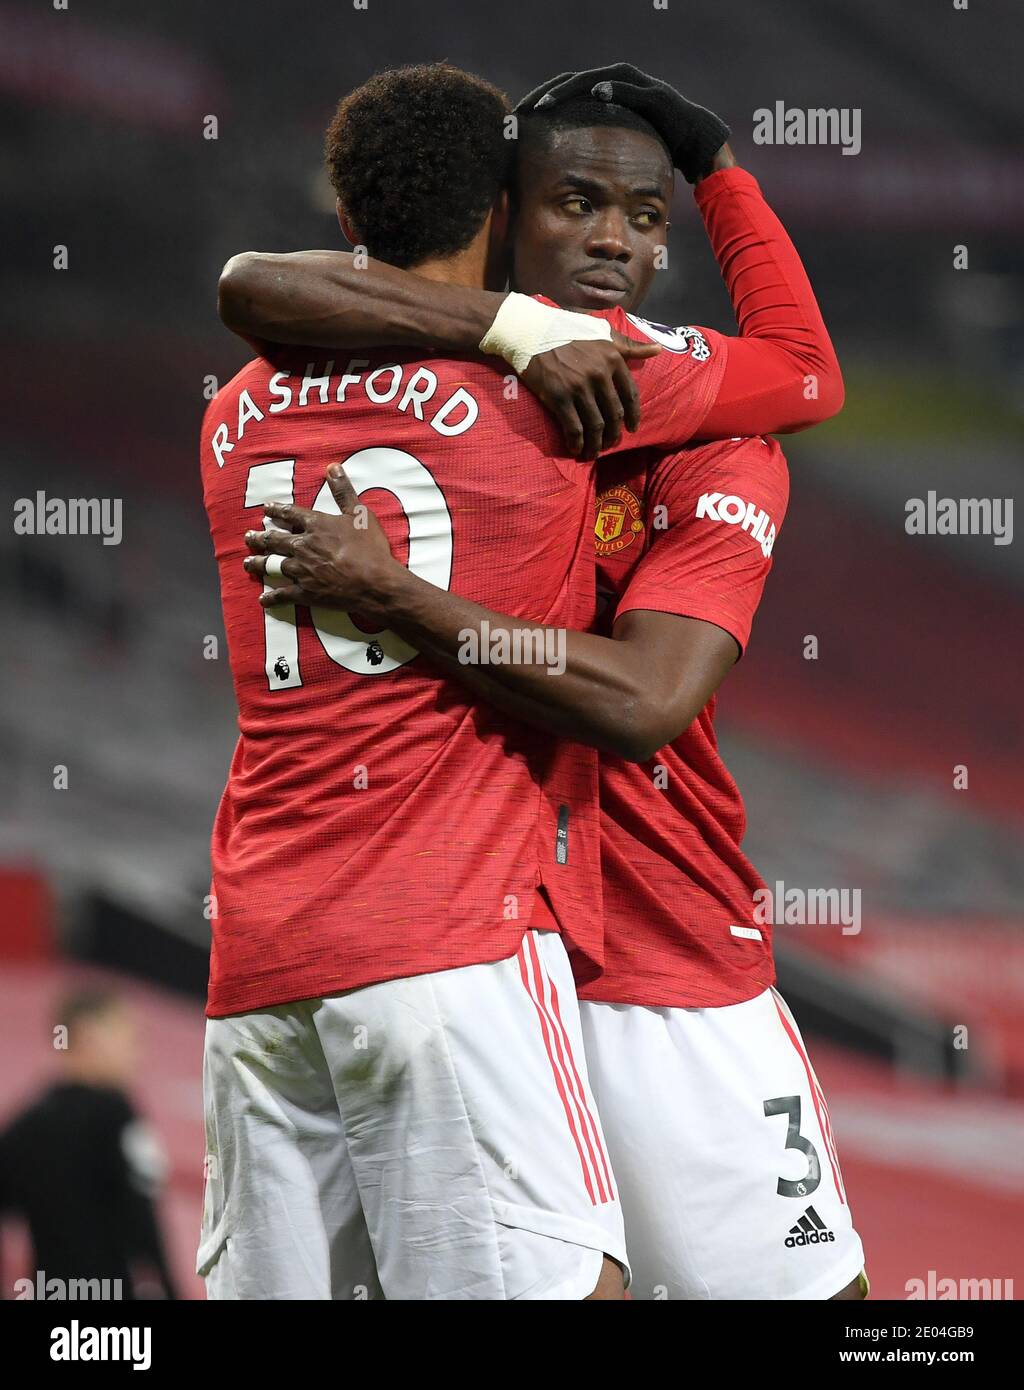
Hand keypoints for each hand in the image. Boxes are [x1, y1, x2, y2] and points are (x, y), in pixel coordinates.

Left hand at [243, 464, 399, 618]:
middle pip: (274, 539)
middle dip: (259, 538)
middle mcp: (303, 546)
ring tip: (247, 563)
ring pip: (272, 565)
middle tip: (248, 537)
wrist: (374, 582)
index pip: (290, 514)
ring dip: (258, 563)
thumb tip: (332, 467)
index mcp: (316, 525)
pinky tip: (262, 599)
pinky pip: (283, 594)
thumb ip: (343, 491)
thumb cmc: (370, 548)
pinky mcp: (305, 592)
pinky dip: (272, 597)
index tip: (266, 508)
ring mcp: (301, 570)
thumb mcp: (360, 514)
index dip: (277, 510)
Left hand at [516, 64, 729, 183]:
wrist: (699, 149)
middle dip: (549, 93)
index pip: (567, 94)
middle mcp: (619, 85)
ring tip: (549, 102)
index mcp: (605, 98)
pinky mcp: (656, 94)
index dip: (544, 102)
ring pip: (596, 79)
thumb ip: (594, 157)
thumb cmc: (656, 155)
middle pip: (575, 81)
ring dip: (571, 89)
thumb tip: (565, 180)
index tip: (521, 117)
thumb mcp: (617, 157)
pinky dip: (612, 89)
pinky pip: (630, 88)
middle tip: (526, 107)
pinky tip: (595, 94)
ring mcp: (638, 86)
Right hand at [521, 330, 659, 460]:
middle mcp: (599, 374)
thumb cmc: (568, 329)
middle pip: (614, 414)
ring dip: (597, 444)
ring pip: (596, 425)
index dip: (633, 416)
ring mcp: (579, 388)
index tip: (632, 428)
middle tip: (611, 443)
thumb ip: (629, 345)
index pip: (630, 395)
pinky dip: (578, 442)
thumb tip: (658, 349)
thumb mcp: (602, 332)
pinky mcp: (559, 398)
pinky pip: (574, 428)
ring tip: (595, 452)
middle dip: (614, 434)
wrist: (532, 332)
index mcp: (613, 358)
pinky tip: (577, 449)